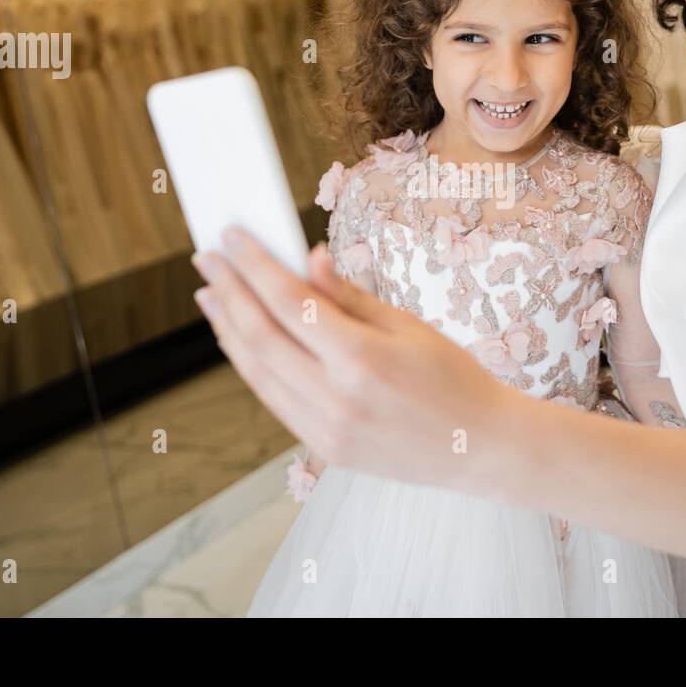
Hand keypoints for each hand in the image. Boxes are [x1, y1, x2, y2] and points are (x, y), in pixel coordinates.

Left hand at [191, 227, 512, 490]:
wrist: (478, 448)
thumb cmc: (452, 377)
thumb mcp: (408, 325)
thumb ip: (349, 296)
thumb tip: (308, 259)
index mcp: (363, 360)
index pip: (290, 302)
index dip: (254, 266)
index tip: (231, 238)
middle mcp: (337, 399)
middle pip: (261, 337)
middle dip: (228, 292)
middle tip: (207, 259)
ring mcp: (326, 430)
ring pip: (258, 372)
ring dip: (228, 328)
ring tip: (212, 294)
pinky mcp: (324, 448)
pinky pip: (273, 399)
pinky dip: (250, 365)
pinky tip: (239, 339)